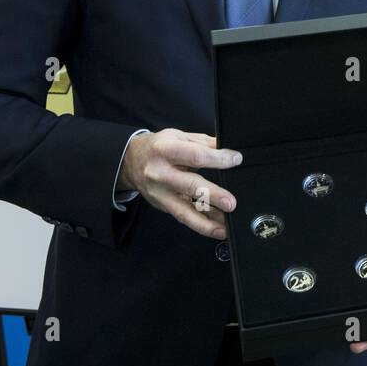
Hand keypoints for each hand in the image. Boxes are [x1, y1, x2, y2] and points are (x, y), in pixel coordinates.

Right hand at [118, 128, 241, 238]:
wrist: (130, 161)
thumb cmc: (159, 147)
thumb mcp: (179, 136)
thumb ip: (204, 143)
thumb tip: (229, 150)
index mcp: (165, 150)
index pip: (195, 155)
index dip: (217, 159)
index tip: (236, 160)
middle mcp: (160, 173)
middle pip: (189, 186)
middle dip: (212, 195)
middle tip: (231, 203)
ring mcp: (160, 193)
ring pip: (184, 211)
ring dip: (206, 222)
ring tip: (225, 228)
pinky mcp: (162, 206)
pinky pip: (184, 217)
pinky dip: (201, 224)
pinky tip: (217, 228)